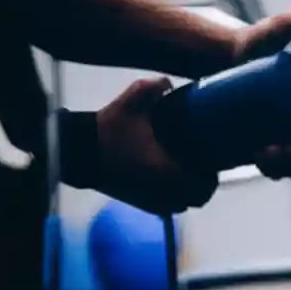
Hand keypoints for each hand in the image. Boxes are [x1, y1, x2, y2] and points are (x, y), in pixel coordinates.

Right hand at [97, 78, 217, 214]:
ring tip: (187, 169)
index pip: (204, 187)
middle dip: (203, 183)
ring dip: (188, 191)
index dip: (212, 175)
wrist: (76, 152)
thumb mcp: (130, 102)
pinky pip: (165, 206)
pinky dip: (171, 195)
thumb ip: (152, 87)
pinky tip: (167, 175)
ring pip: (182, 205)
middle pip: (197, 199)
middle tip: (202, 162)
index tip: (214, 159)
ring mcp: (149, 202)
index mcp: (167, 173)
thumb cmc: (108, 130)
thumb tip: (168, 82)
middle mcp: (162, 194)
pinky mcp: (137, 203)